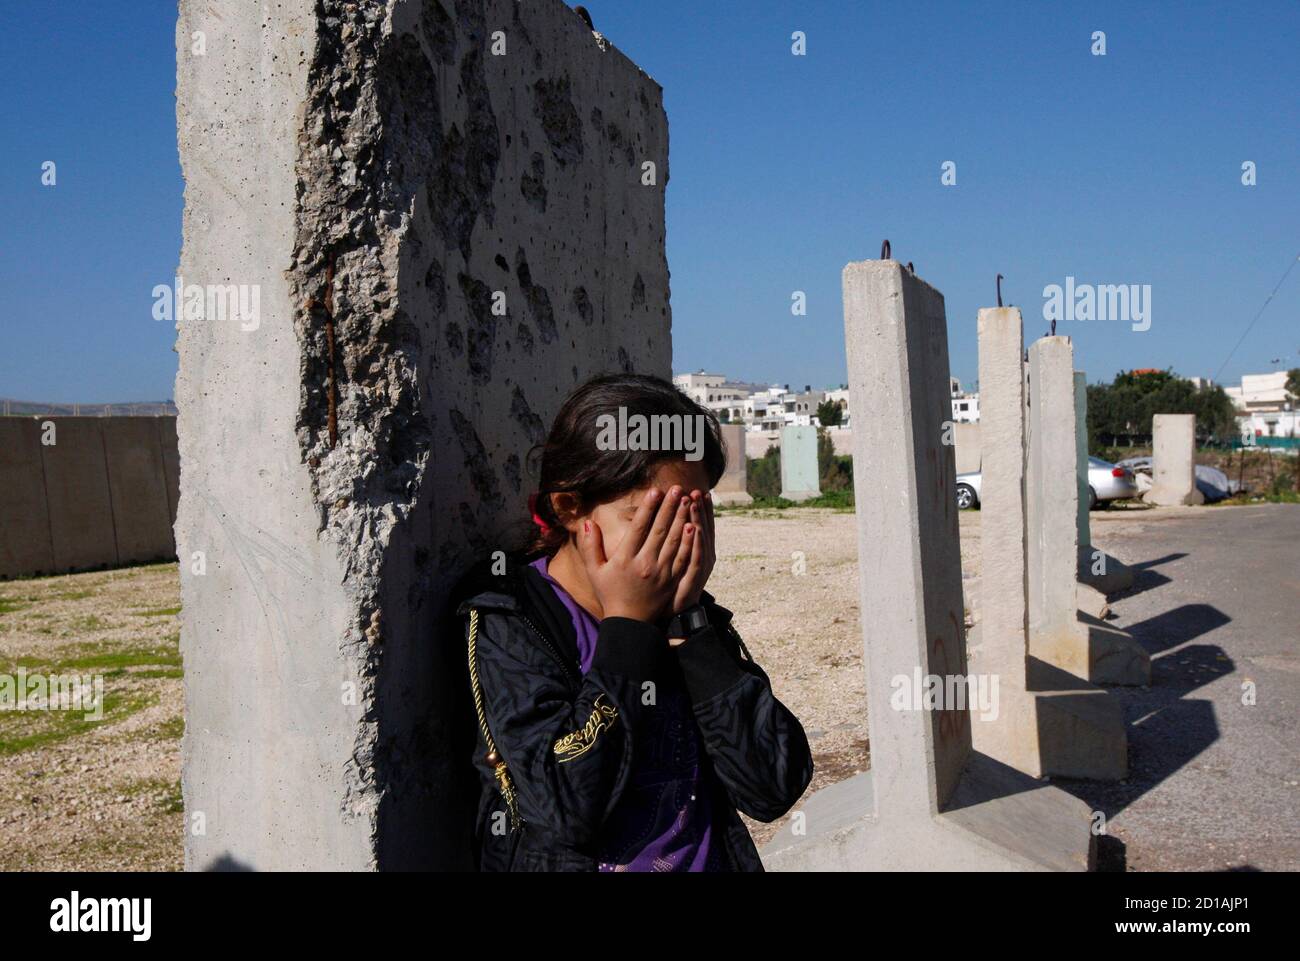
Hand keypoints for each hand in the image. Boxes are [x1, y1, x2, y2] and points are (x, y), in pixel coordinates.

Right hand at [577, 486, 690, 621]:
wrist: (629, 623)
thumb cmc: (610, 593)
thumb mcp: (594, 571)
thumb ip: (590, 546)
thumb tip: (589, 523)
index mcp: (625, 559)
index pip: (638, 529)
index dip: (648, 509)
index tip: (654, 491)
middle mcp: (644, 564)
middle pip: (659, 531)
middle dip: (669, 508)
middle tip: (676, 489)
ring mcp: (661, 573)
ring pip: (674, 541)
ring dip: (681, 519)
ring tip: (687, 501)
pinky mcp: (672, 580)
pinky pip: (683, 557)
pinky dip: (689, 542)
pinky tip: (694, 526)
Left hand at [670, 490, 714, 614]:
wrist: (674, 614)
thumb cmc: (670, 586)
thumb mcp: (674, 561)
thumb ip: (672, 540)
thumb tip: (664, 519)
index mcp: (696, 552)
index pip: (700, 525)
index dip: (700, 509)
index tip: (697, 491)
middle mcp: (702, 557)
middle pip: (703, 528)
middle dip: (700, 509)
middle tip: (696, 491)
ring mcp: (699, 568)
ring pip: (701, 540)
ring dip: (698, 520)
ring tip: (694, 502)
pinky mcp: (693, 579)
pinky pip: (696, 558)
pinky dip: (697, 543)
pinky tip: (695, 528)